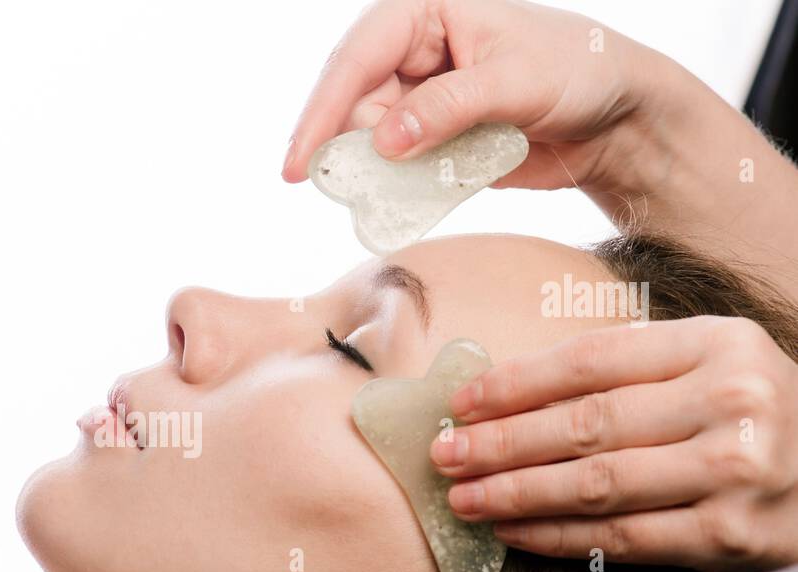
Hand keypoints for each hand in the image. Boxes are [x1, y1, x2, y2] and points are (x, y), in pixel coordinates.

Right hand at [282, 0, 666, 195]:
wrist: (619, 119)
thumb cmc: (579, 72)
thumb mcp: (515, 82)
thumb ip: (448, 108)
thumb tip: (383, 140)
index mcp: (427, 12)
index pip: (357, 56)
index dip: (322, 110)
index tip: (299, 163)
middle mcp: (415, 53)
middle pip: (353, 104)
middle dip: (348, 149)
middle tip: (345, 190)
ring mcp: (422, 99)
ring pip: (371, 143)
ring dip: (376, 175)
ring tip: (389, 196)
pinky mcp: (433, 140)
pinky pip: (398, 169)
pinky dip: (398, 190)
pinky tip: (400, 205)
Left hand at [427, 317, 797, 571]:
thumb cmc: (750, 420)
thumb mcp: (708, 369)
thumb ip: (628, 371)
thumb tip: (506, 391)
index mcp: (718, 344)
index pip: (592, 361)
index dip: (515, 383)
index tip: (460, 403)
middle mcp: (731, 401)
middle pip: (586, 423)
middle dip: (500, 442)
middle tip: (443, 454)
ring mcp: (734, 471)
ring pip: (595, 483)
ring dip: (514, 492)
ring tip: (461, 498)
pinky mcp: (729, 535)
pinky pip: (619, 537)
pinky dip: (554, 535)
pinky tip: (510, 531)